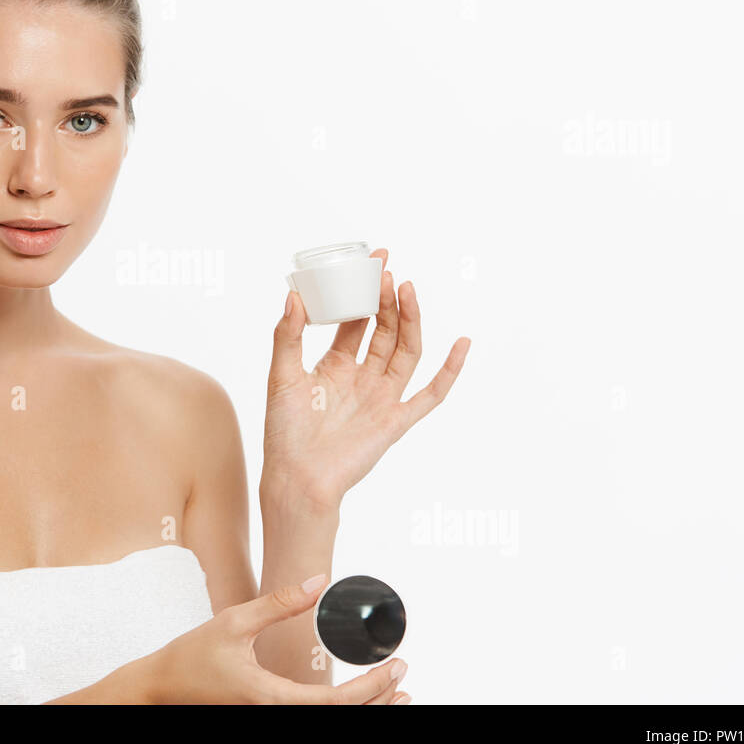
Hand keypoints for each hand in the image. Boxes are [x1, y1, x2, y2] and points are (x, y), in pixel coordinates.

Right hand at [134, 575, 410, 703]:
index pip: (338, 703)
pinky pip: (313, 715)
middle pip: (342, 718)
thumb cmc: (191, 655)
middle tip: (404, 671)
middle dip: (380, 699)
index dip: (373, 686)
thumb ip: (280, 603)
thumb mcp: (234, 620)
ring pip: (330, 721)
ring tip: (396, 690)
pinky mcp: (267, 713)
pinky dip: (343, 708)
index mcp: (272, 698)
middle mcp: (276, 715)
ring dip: (366, 707)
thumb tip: (320, 580)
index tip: (397, 665)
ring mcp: (271, 717)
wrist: (159, 688)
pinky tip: (357, 695)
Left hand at [263, 248, 469, 511]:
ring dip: (410, 321)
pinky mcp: (396, 422)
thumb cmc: (284, 434)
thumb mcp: (281, 376)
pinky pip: (430, 395)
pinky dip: (449, 371)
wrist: (297, 480)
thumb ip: (287, 336)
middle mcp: (363, 379)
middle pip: (384, 331)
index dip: (363, 294)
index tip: (370, 263)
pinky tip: (461, 344)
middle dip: (387, 301)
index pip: (355, 321)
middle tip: (386, 271)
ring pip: (405, 352)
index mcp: (335, 367)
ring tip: (407, 289)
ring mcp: (383, 399)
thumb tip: (293, 295)